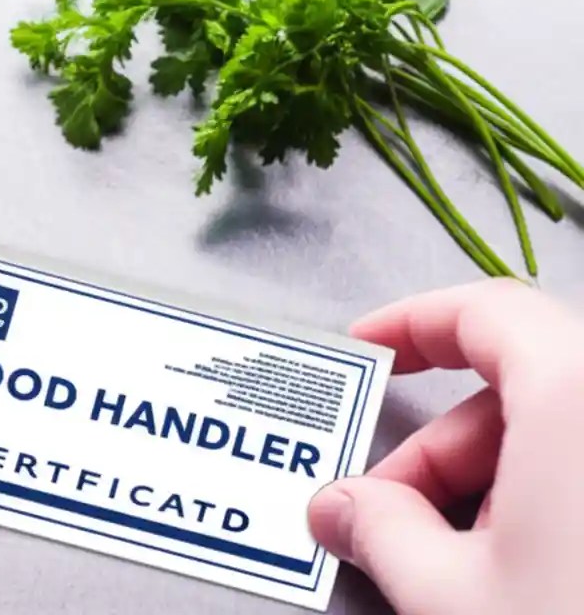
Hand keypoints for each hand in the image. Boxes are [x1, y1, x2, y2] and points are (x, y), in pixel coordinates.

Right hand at [308, 279, 583, 613]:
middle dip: (443, 448)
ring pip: (566, 436)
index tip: (365, 354)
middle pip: (522, 386)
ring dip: (497, 487)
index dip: (412, 325)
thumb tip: (339, 507)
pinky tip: (527, 575)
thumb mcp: (451, 595)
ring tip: (456, 567)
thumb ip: (378, 529)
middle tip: (385, 512)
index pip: (487, 313)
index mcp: (580, 400)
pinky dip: (556, 505)